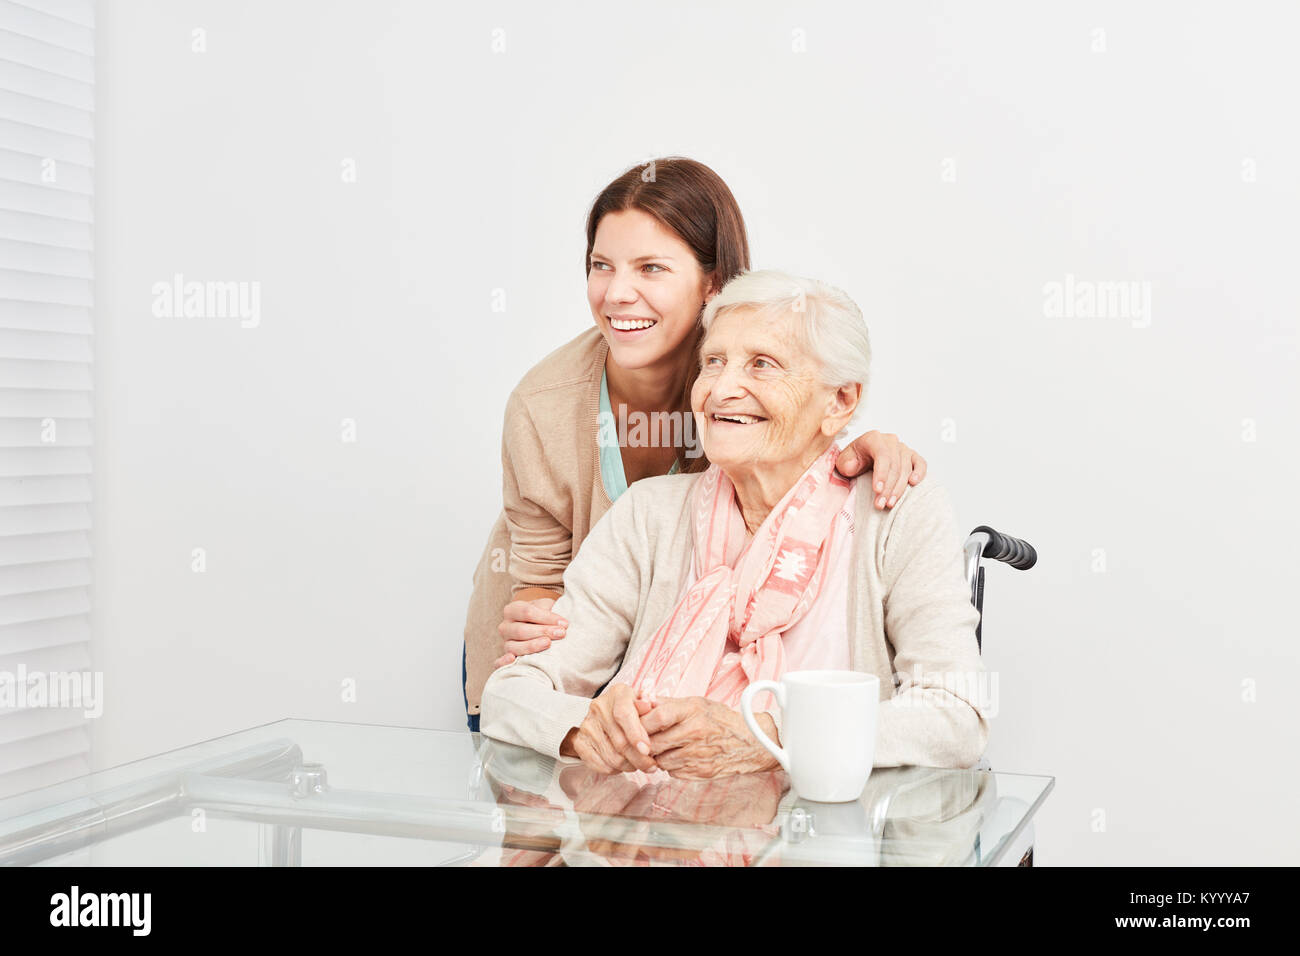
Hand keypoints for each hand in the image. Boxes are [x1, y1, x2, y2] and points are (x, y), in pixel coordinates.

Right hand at [494, 597, 567, 668]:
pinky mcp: (507, 657)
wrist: (536, 625)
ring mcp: (505, 643)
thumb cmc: (543, 615)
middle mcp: (505, 627)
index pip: (527, 612)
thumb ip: (550, 610)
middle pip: (521, 630)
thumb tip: (561, 623)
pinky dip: (504, 662)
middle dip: (543, 631)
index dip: (546, 617)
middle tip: (561, 633)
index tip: (564, 623)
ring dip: (532, 646)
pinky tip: (512, 659)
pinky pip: (499, 662)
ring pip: (513, 647)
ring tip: (548, 644)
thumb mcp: (546, 606)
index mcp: (512, 610)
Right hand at [561, 684, 659, 774]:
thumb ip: (648, 705)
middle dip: (640, 759)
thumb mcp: (642, 703)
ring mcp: (587, 725)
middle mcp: (599, 707)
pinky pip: (600, 764)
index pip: (624, 714)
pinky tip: (624, 765)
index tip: (647, 750)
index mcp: (617, 694)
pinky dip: (615, 770)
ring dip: (629, 766)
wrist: (601, 715)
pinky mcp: (580, 742)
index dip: (636, 734)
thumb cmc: (630, 709)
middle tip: (651, 766)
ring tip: (639, 764)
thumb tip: (649, 706)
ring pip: (612, 757)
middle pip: (620, 742)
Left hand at [640, 696, 781, 778]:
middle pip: (654, 742)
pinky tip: (680, 757)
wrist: (750, 742)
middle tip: (644, 741)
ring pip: (660, 760)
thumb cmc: (720, 720)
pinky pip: (672, 772)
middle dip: (644, 744)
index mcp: (693, 710)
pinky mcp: (701, 771)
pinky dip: (671, 766)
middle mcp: (696, 732)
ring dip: (658, 756)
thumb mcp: (697, 703)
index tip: (636, 725)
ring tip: (666, 748)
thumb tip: (640, 701)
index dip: (641, 723)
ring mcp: (698, 754)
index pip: (657, 717)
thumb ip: (667, 703)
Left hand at [836, 430, 927, 509]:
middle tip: (880, 504)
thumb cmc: (853, 461)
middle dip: (888, 488)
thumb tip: (854, 465)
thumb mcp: (843, 461)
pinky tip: (913, 483)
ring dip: (898, 489)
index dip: (881, 474)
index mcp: (873, 438)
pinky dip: (920, 473)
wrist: (860, 459)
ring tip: (889, 504)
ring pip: (906, 469)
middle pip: (894, 465)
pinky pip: (920, 463)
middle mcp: (890, 441)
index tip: (877, 490)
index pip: (882, 455)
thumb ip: (846, 463)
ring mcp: (903, 448)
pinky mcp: (912, 456)